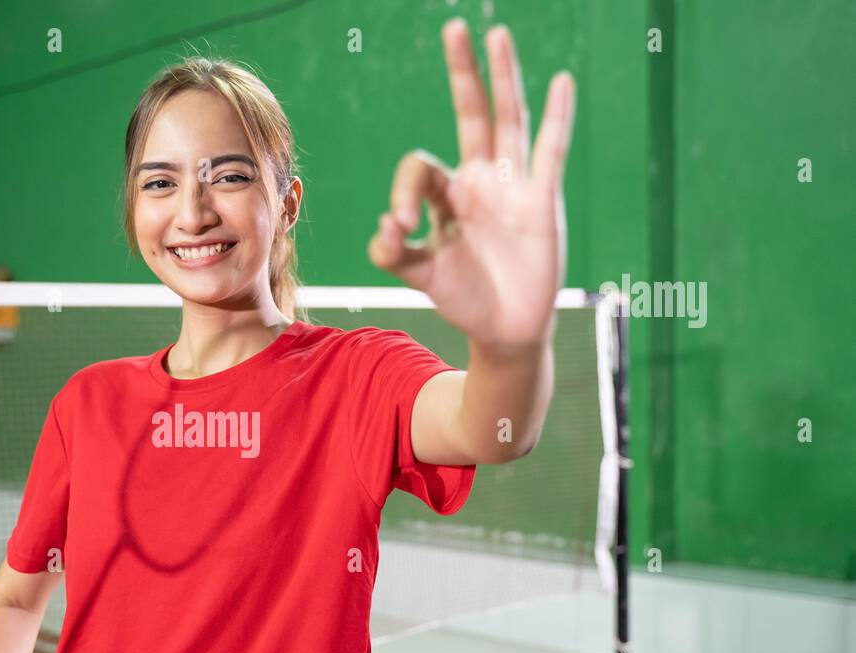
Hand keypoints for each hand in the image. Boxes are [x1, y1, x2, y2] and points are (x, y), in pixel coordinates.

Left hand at [368, 19, 576, 347]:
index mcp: (446, 197)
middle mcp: (479, 181)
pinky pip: (550, 152)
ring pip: (508, 121)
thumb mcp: (421, 275)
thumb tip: (384, 227)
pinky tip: (562, 82)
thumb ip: (394, 254)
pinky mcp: (542, 202)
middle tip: (453, 28)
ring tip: (497, 35)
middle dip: (462, 75)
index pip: (419, 168)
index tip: (400, 229)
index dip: (403, 193)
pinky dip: (557, 119)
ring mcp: (512, 187)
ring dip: (503, 80)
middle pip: (470, 115)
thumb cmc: (463, 297)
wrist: (503, 329)